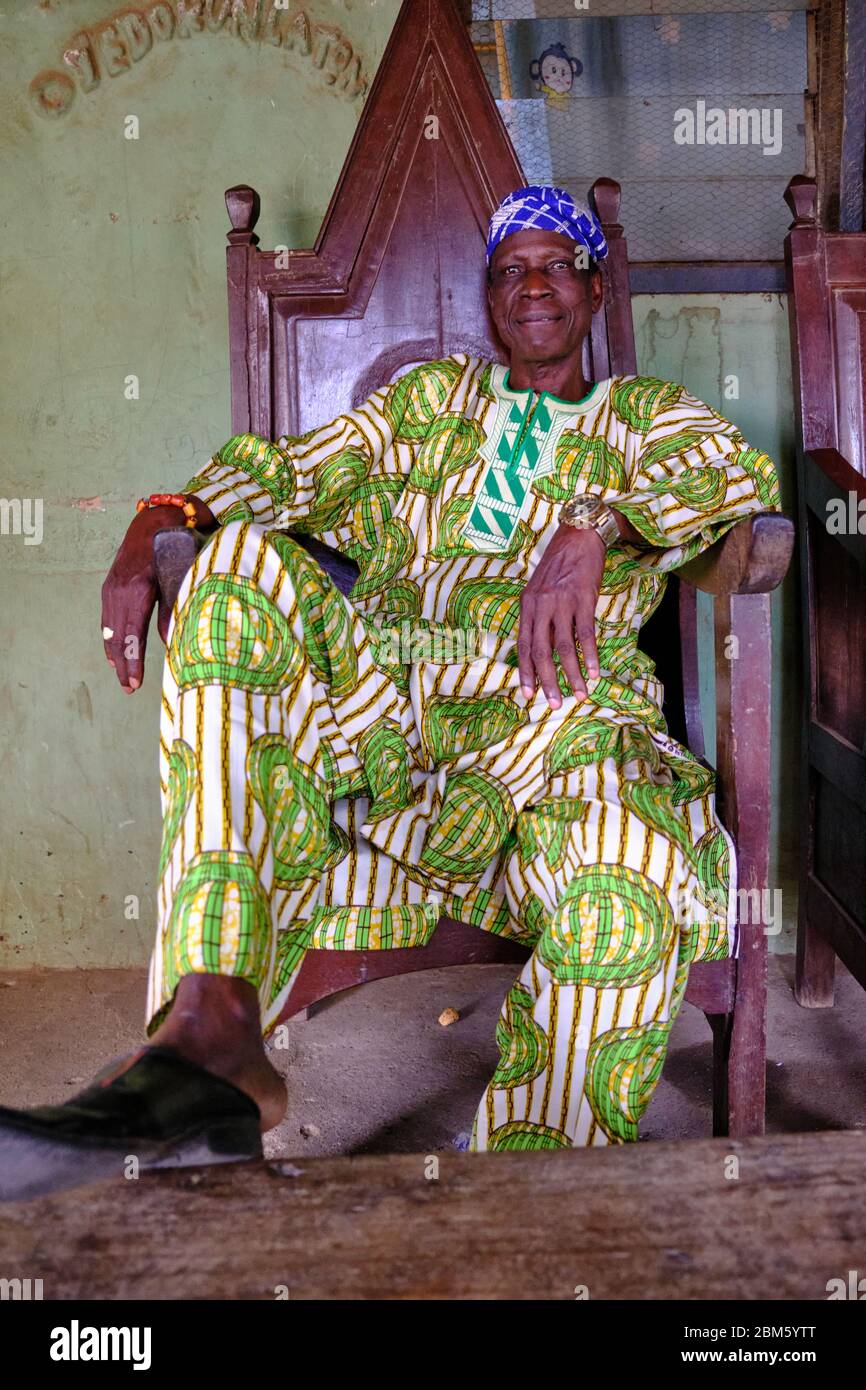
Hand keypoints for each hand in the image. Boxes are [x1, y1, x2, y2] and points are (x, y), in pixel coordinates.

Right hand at [100, 499, 211, 692]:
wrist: (151, 523)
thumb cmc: (172, 548)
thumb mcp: (178, 577)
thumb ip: (173, 610)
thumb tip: (173, 643)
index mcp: (137, 590)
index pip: (131, 635)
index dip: (132, 662)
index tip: (134, 683)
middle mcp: (119, 591)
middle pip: (117, 637)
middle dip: (123, 666)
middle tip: (128, 689)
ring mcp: (110, 589)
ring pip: (108, 630)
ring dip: (115, 655)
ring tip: (123, 678)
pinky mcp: (108, 587)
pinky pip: (106, 619)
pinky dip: (109, 638)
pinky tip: (114, 654)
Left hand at [517, 523, 605, 708]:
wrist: (580, 534)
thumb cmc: (561, 564)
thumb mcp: (541, 588)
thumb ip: (540, 616)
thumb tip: (545, 649)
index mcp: (527, 604)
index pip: (522, 645)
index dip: (525, 672)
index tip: (528, 694)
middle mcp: (540, 605)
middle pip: (540, 651)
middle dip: (546, 681)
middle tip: (553, 704)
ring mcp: (562, 602)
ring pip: (563, 647)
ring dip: (572, 675)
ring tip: (580, 695)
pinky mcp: (583, 598)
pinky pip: (586, 634)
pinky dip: (590, 656)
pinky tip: (595, 672)